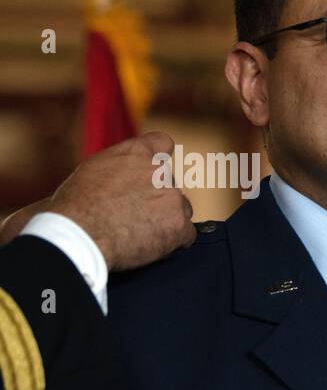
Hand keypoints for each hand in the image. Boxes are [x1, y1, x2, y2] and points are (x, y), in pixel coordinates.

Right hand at [0, 131, 195, 271]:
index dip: (160, 160)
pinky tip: (150, 246)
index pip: (163, 143)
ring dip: (167, 220)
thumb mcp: (95, 172)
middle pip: (172, 183)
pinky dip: (173, 242)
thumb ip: (122, 168)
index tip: (155, 174)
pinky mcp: (178, 223)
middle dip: (159, 199)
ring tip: (137, 232)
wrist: (78, 233)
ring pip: (181, 209)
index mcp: (136, 152)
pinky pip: (187, 234)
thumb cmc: (76, 207)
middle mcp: (159, 169)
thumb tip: (131, 174)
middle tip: (134, 216)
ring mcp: (172, 196)